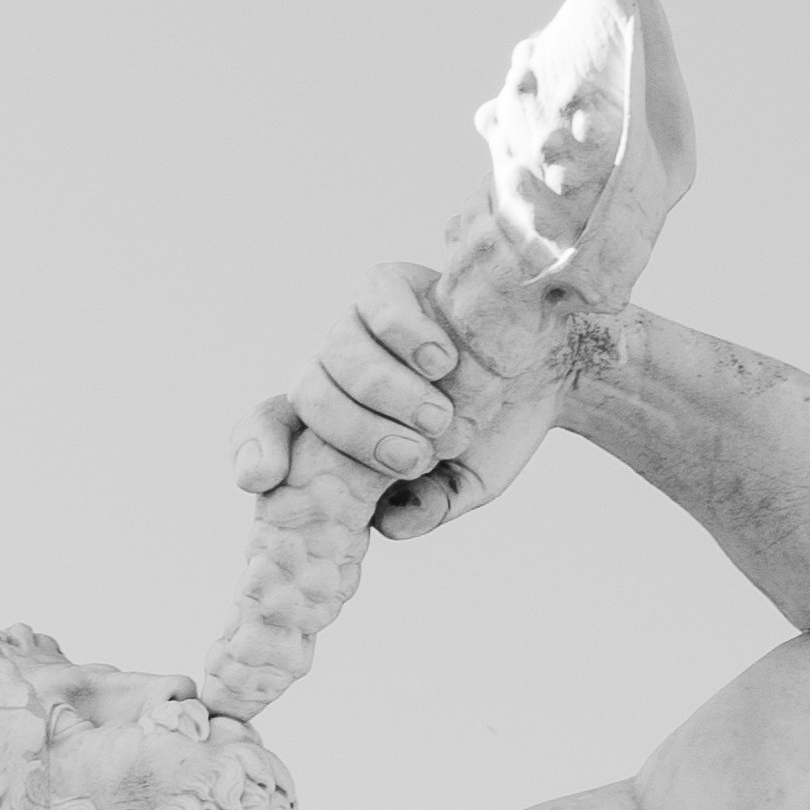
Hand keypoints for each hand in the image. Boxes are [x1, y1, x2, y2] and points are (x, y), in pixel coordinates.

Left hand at [229, 252, 582, 540]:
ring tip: (442, 417)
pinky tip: (440, 360)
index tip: (262, 479)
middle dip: (355, 433)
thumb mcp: (465, 482)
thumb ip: (428, 506)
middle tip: (414, 457)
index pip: (267, 427)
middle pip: (307, 393)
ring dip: (386, 391)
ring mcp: (358, 323)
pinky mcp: (391, 285)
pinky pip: (374, 303)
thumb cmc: (497, 431)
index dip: (254, 449)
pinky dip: (404, 334)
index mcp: (333, 419)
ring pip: (337, 351)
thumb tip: (389, 524)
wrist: (555, 377)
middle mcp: (334, 369)